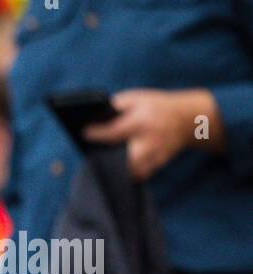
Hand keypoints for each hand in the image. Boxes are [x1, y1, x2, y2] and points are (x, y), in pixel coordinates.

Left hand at [83, 88, 216, 179]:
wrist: (189, 118)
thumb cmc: (156, 107)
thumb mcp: (138, 98)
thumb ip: (117, 106)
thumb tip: (94, 118)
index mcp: (144, 120)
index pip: (117, 130)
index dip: (98, 133)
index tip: (84, 133)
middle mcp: (151, 139)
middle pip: (127, 157)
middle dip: (109, 158)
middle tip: (93, 156)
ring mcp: (156, 154)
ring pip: (133, 170)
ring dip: (117, 170)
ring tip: (102, 165)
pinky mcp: (159, 163)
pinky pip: (140, 175)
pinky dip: (127, 174)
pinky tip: (116, 171)